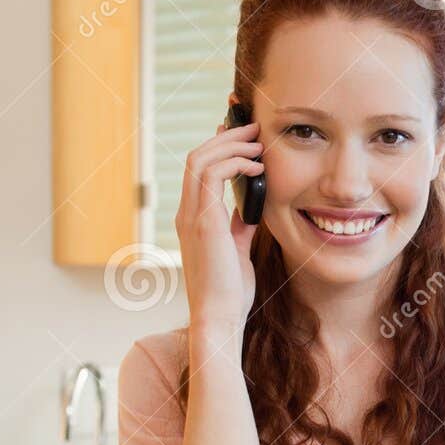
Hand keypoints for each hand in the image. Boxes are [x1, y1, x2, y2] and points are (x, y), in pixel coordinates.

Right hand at [176, 119, 263, 331]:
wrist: (220, 317)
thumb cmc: (230, 291)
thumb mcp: (237, 250)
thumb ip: (239, 226)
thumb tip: (249, 208)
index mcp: (193, 218)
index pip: (200, 170)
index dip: (218, 146)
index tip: (241, 135)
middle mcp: (187, 212)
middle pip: (199, 156)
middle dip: (226, 135)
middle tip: (252, 126)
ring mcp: (191, 216)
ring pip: (201, 159)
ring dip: (231, 144)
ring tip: (258, 142)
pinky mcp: (202, 222)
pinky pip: (211, 175)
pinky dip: (234, 163)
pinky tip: (257, 167)